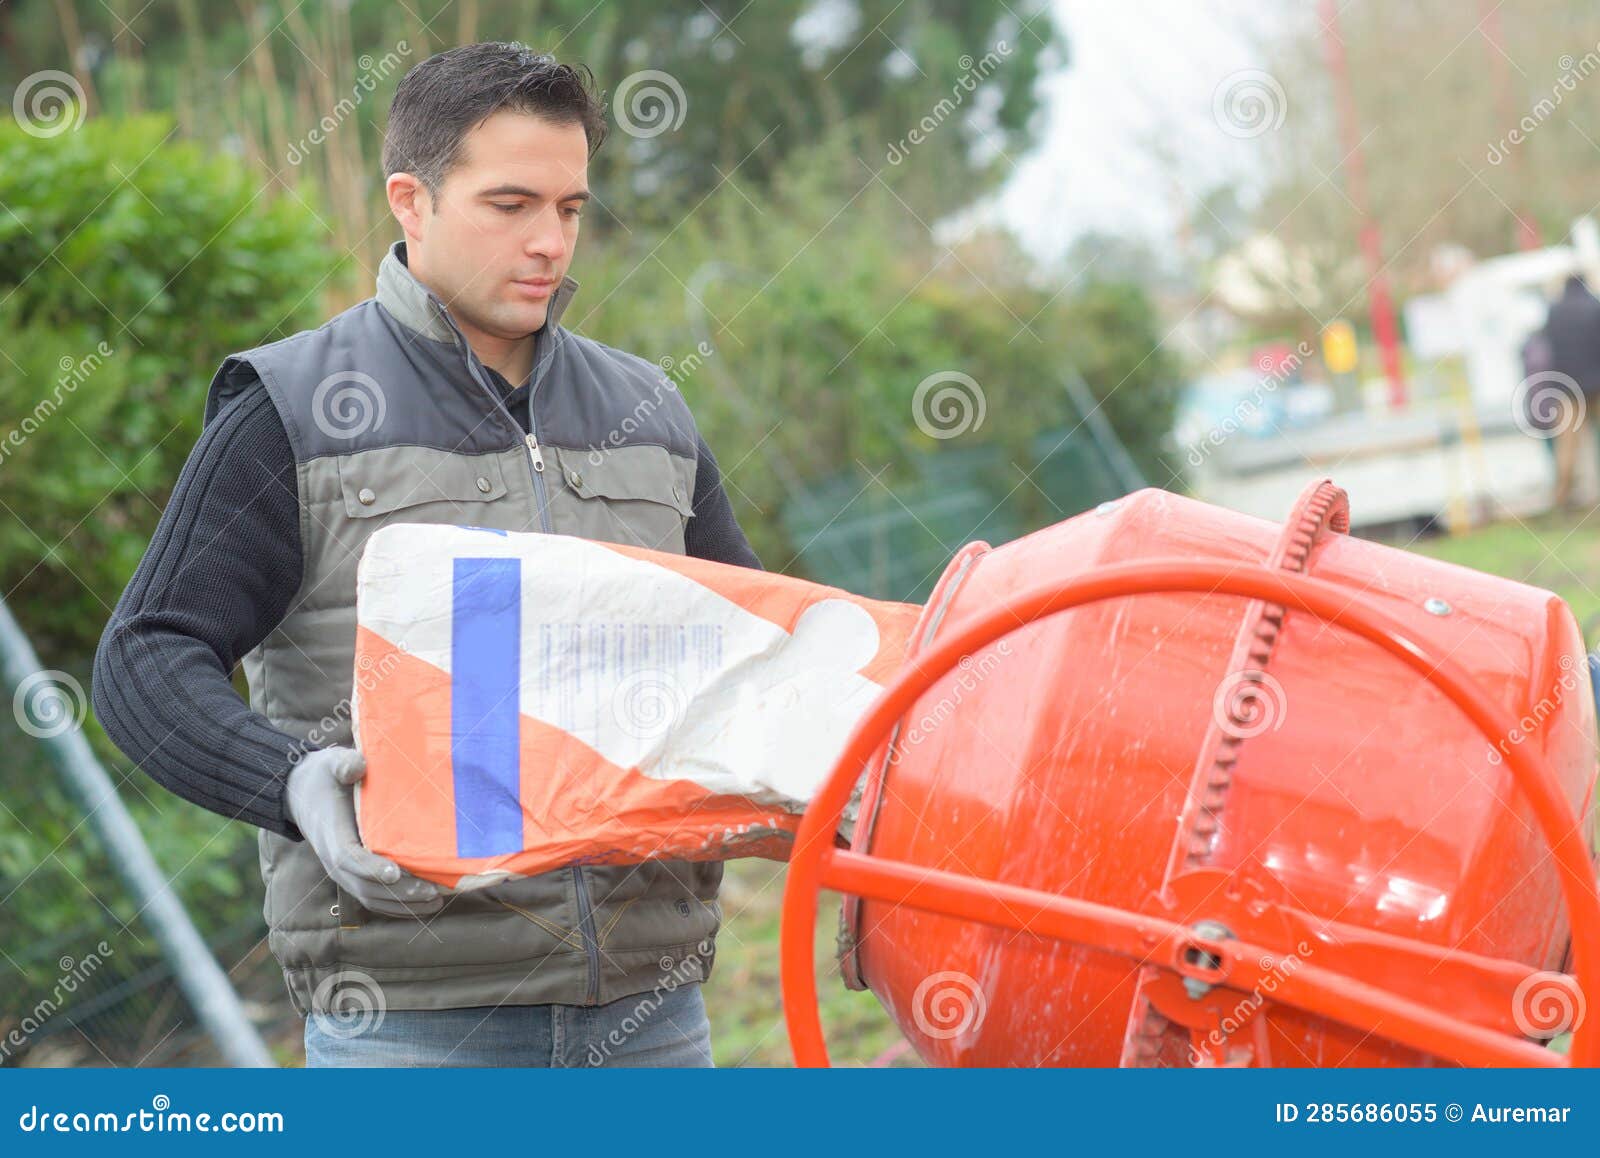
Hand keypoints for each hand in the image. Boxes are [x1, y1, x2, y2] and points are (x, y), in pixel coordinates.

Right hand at [285, 746, 443, 918]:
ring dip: (402, 904)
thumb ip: (344, 764)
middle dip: (397, 892)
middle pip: (363, 885)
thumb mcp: (332, 764)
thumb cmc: (326, 777)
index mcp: (330, 833)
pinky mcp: (353, 875)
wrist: (304, 793)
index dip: (370, 867)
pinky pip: (373, 897)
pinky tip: (423, 905)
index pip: (347, 857)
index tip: (395, 873)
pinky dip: (397, 906)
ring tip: (434, 901)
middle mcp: (334, 859)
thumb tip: (358, 766)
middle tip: (430, 892)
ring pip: (370, 896)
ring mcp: (343, 871)